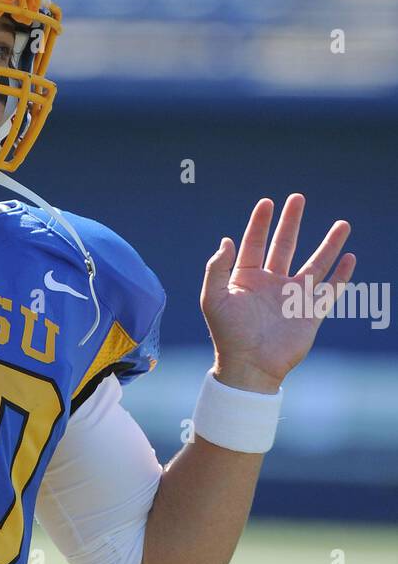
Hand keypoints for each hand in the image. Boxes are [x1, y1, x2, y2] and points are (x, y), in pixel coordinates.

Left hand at [201, 195, 354, 392]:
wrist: (249, 366)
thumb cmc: (227, 334)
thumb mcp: (213, 298)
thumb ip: (217, 268)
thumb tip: (227, 240)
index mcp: (246, 279)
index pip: (254, 243)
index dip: (260, 223)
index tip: (267, 202)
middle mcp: (271, 284)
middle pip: (284, 245)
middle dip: (291, 222)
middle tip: (298, 198)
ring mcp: (292, 297)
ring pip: (315, 263)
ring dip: (329, 244)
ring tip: (342, 224)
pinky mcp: (310, 312)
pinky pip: (330, 290)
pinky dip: (341, 275)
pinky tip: (350, 258)